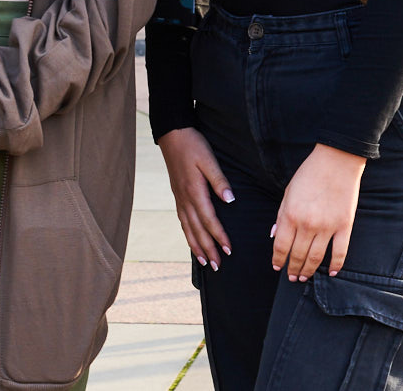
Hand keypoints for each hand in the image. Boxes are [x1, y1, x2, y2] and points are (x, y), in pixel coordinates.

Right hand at [156, 127, 233, 269]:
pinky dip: (187, 234)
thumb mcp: (208, 159)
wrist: (172, 134)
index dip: (219, 236)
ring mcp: (179, 198)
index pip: (209, 220)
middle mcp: (185, 198)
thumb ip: (219, 181)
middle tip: (218, 267)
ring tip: (205, 262)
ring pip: (188, 227)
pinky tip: (192, 240)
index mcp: (194, 191)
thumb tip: (230, 201)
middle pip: (197, 229)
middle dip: (208, 249)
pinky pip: (182, 220)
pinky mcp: (177, 195)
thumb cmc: (192, 145)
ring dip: (196, 246)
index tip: (229, 251)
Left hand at [272, 143, 365, 280]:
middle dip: (293, 269)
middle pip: (298, 255)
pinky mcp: (345, 227)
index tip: (277, 267)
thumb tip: (273, 234)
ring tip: (305, 278)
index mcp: (290, 215)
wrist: (336, 162)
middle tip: (292, 277)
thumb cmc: (309, 175)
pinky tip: (332, 273)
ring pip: (317, 258)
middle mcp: (308, 225)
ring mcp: (327, 227)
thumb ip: (281, 216)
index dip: (278, 259)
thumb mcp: (288, 193)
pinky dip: (336, 265)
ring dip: (309, 271)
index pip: (281, 245)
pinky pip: (340, 252)